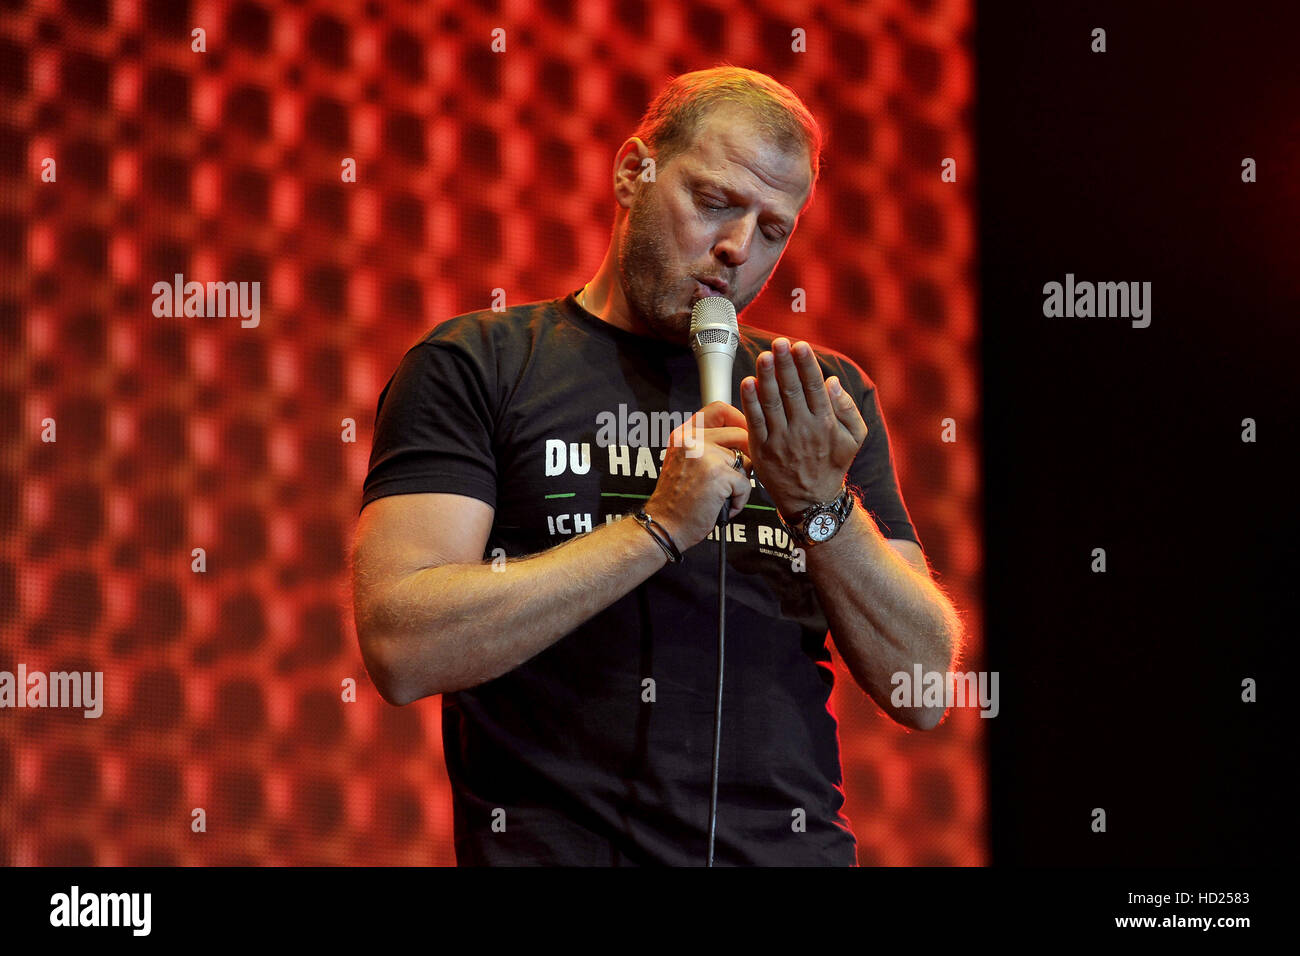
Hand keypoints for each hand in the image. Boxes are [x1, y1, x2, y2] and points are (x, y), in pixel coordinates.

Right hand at [644, 401, 752, 549]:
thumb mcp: (683, 462)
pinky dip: (738, 500)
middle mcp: (692, 440)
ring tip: (721, 496)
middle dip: (747, 456)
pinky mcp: (718, 474)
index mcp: (683, 434)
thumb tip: (739, 435)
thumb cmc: (677, 502)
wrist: (665, 526)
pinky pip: (745, 483)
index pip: (718, 409)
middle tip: (738, 475)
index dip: (738, 419)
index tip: (744, 433)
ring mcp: (705, 455)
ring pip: (745, 460)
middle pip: (739, 433)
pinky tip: (721, 506)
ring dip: (740, 482)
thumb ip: (705, 445)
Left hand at [740, 338, 868, 517]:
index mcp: (825, 423)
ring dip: (767, 377)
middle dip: (785, 364)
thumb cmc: (833, 464)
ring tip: (764, 356)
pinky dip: (751, 401)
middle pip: (791, 390)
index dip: (806, 364)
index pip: (814, 387)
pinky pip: (755, 421)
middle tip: (778, 343)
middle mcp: (803, 430)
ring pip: (772, 403)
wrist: (811, 501)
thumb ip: (847, 408)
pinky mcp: (762, 450)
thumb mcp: (854, 439)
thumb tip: (831, 381)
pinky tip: (748, 382)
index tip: (800, 345)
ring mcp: (781, 440)